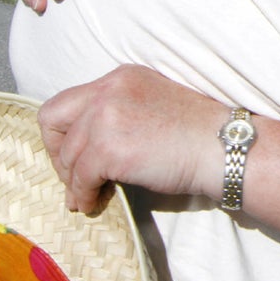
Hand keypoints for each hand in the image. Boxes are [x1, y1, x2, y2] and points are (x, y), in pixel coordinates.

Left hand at [38, 65, 225, 212]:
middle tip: (71, 178)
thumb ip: (121, 112)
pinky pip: (80, 178)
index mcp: (122, 77)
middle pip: (54, 121)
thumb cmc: (200, 134)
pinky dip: (82, 194)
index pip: (68, 101)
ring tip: (83, 198)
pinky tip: (92, 203)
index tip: (74, 155)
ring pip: (67, 154)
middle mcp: (109, 89)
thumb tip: (88, 147)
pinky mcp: (109, 148)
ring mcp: (107, 117)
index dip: (64, 133)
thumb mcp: (154, 105)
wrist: (226, 148)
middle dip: (57, 154)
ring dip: (72, 181)